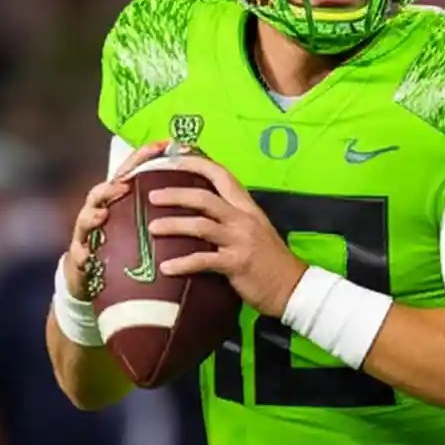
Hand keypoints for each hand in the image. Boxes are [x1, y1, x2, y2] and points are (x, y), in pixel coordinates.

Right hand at [64, 140, 169, 300]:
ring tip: (103, 215)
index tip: (160, 146)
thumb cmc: (123, 247)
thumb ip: (163, 207)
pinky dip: (81, 254)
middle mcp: (98, 212)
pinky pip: (78, 255)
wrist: (91, 279)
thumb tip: (200, 186)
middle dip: (110, 187)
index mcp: (117, 201)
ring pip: (85, 220)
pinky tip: (87, 255)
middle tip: (124, 185)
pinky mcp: (79, 259)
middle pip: (100, 193)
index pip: (128, 174)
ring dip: (92, 217)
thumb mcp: (142, 224)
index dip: (141, 158)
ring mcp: (86, 235)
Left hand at [147, 155, 306, 318]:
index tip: (172, 159)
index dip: (195, 164)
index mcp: (246, 207)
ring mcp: (240, 240)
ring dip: (173, 225)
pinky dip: (182, 263)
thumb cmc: (270, 259)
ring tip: (151, 229)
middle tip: (152, 196)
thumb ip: (230, 218)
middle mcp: (243, 218)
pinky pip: (204, 260)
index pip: (221, 174)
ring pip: (201, 225)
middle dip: (175, 194)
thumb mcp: (253, 229)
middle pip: (204, 197)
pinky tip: (166, 268)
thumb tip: (199, 211)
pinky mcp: (236, 263)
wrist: (293, 286)